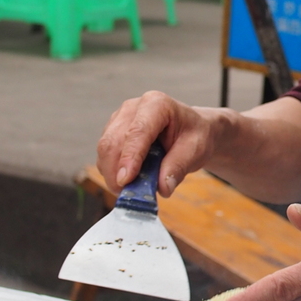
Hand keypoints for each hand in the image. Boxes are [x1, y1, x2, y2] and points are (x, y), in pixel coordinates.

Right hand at [96, 91, 224, 196]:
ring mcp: (119, 118)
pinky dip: (112, 172)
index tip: (125, 181)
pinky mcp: (112, 131)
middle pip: (113, 141)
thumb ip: (178, 167)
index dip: (129, 157)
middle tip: (127, 195)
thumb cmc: (194, 135)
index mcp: (156, 104)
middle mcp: (133, 108)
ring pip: (104, 149)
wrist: (191, 130)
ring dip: (112, 174)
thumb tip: (163, 187)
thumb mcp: (195, 150)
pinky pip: (105, 155)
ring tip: (131, 191)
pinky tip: (128, 181)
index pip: (137, 132)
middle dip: (115, 172)